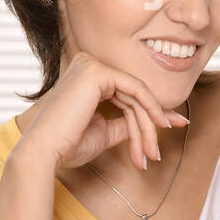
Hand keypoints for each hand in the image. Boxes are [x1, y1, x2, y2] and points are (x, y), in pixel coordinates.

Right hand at [14, 52, 188, 174]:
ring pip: (137, 96)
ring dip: (148, 127)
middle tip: (155, 154)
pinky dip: (151, 109)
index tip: (174, 126)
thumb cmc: (68, 145)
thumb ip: (129, 121)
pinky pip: (136, 89)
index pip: (128, 94)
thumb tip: (160, 120)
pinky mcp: (97, 72)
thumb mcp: (106, 131)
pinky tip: (158, 126)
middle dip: (150, 127)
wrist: (45, 152)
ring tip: (150, 154)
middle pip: (134, 97)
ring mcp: (91, 65)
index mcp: (86, 78)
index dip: (152, 113)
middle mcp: (87, 65)